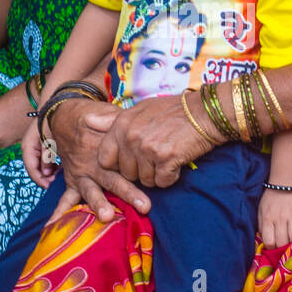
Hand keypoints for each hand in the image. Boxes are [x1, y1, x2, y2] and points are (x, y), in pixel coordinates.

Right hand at [21, 117, 60, 188]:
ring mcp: (35, 147)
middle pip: (34, 168)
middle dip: (44, 177)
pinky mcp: (42, 146)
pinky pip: (45, 159)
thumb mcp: (49, 140)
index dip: (39, 179)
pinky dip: (52, 165)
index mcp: (28, 147)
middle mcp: (29, 148)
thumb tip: (46, 173)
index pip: (31, 168)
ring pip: (40, 165)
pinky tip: (60, 167)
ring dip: (49, 172)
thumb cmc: (50, 121)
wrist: (53, 106)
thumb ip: (47, 157)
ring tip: (59, 176)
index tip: (48, 186)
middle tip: (55, 183)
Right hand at [44, 97, 150, 223]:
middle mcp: (93, 163)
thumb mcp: (106, 112)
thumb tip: (133, 123)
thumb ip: (118, 120)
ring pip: (92, 191)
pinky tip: (54, 225)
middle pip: (113, 179)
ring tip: (107, 216)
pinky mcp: (73, 182)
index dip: (138, 168)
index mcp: (105, 147)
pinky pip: (66, 197)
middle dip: (128, 192)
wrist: (63, 117)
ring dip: (99, 204)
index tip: (152, 178)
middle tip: (144, 205)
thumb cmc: (91, 116)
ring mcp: (81, 175)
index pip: (124, 158)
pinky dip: (61, 211)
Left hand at [92, 93, 213, 189]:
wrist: (205, 113)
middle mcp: (131, 136)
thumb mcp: (139, 110)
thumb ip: (111, 120)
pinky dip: (171, 176)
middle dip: (140, 171)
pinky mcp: (166, 159)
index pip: (105, 159)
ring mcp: (147, 148)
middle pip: (126, 173)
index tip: (133, 159)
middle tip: (156, 155)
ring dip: (157, 174)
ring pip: (144, 180)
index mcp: (121, 125)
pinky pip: (162, 182)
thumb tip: (86, 121)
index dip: (119, 164)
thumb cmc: (172, 112)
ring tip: (167, 156)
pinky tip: (176, 161)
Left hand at [258, 188, 291, 250]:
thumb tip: (266, 242)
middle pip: (282, 241)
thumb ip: (262, 226)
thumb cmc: (272, 198)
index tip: (275, 248)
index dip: (272, 248)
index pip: (269, 241)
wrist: (286, 180)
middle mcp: (280, 217)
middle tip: (286, 250)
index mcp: (268, 218)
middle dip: (284, 249)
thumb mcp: (261, 211)